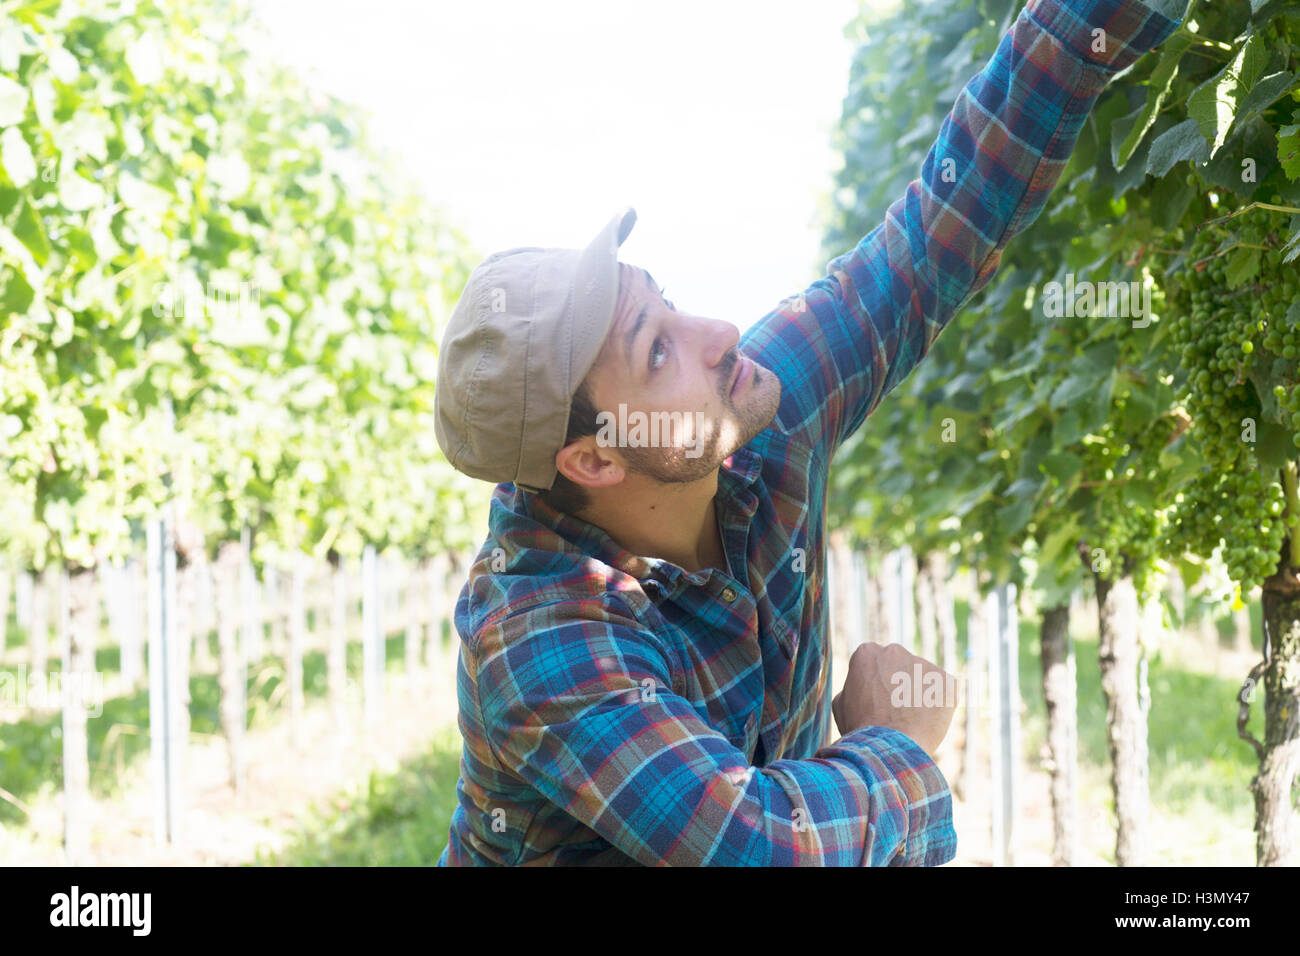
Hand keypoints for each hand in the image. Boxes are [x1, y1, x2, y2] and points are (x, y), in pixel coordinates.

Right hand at [831, 642, 957, 757]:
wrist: (888, 748)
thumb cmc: (861, 729)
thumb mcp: (842, 704)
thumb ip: (853, 686)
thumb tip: (862, 686)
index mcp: (867, 652)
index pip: (874, 663)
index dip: (875, 685)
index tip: (875, 702)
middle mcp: (895, 651)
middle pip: (899, 666)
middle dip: (898, 684)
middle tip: (894, 712)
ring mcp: (923, 664)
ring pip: (922, 679)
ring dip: (919, 695)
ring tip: (910, 722)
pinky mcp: (946, 681)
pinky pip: (943, 692)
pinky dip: (938, 707)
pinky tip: (926, 723)